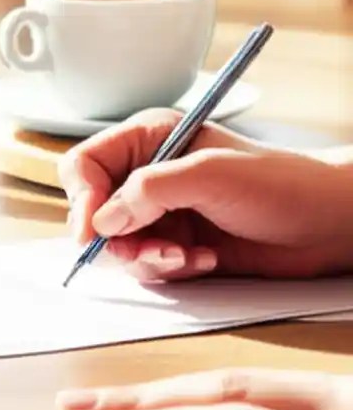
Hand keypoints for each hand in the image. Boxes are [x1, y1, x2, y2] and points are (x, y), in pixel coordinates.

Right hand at [58, 108, 352, 280]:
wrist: (328, 224)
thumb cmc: (281, 184)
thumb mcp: (209, 175)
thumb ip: (148, 191)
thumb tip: (102, 220)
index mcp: (149, 140)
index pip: (85, 166)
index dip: (81, 198)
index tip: (92, 231)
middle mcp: (147, 175)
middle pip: (93, 212)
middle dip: (118, 238)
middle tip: (149, 249)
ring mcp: (161, 212)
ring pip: (117, 245)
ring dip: (149, 257)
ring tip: (186, 256)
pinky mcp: (175, 244)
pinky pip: (147, 266)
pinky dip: (170, 269)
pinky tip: (204, 260)